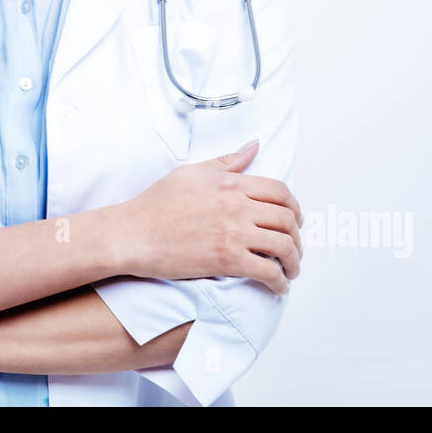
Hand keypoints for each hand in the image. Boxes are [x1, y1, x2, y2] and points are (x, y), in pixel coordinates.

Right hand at [115, 140, 302, 294]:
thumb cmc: (156, 204)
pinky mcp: (227, 259)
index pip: (280, 191)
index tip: (294, 221)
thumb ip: (228, 162)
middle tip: (294, 249)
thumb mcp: (192, 172)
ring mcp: (234, 232)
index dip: (294, 208)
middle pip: (287, 219)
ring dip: (294, 262)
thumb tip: (254, 146)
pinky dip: (279, 282)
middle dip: (298, 238)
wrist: (134, 234)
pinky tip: (277, 286)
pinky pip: (267, 271)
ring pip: (284, 246)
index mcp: (231, 183)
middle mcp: (237, 205)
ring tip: (290, 271)